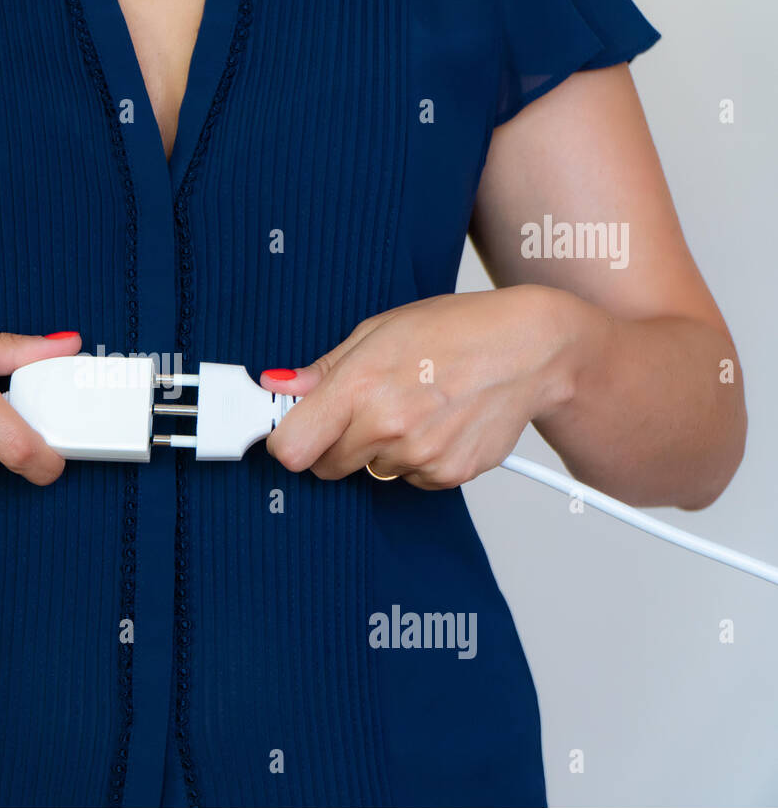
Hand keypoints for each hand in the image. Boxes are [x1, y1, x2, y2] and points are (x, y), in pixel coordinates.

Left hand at [260, 286, 584, 488]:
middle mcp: (388, 426)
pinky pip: (408, 478)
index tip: (292, 429)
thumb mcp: (379, 331)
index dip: (287, 439)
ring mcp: (420, 454)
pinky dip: (415, 458)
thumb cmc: (457, 330)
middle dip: (333, 443)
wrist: (530, 348)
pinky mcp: (448, 474)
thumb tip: (277, 386)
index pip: (291, 447)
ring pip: (369, 472)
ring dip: (378, 449)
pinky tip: (435, 423)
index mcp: (361, 386)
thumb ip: (323, 369)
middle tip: (362, 409)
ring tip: (411, 407)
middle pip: (325, 466)